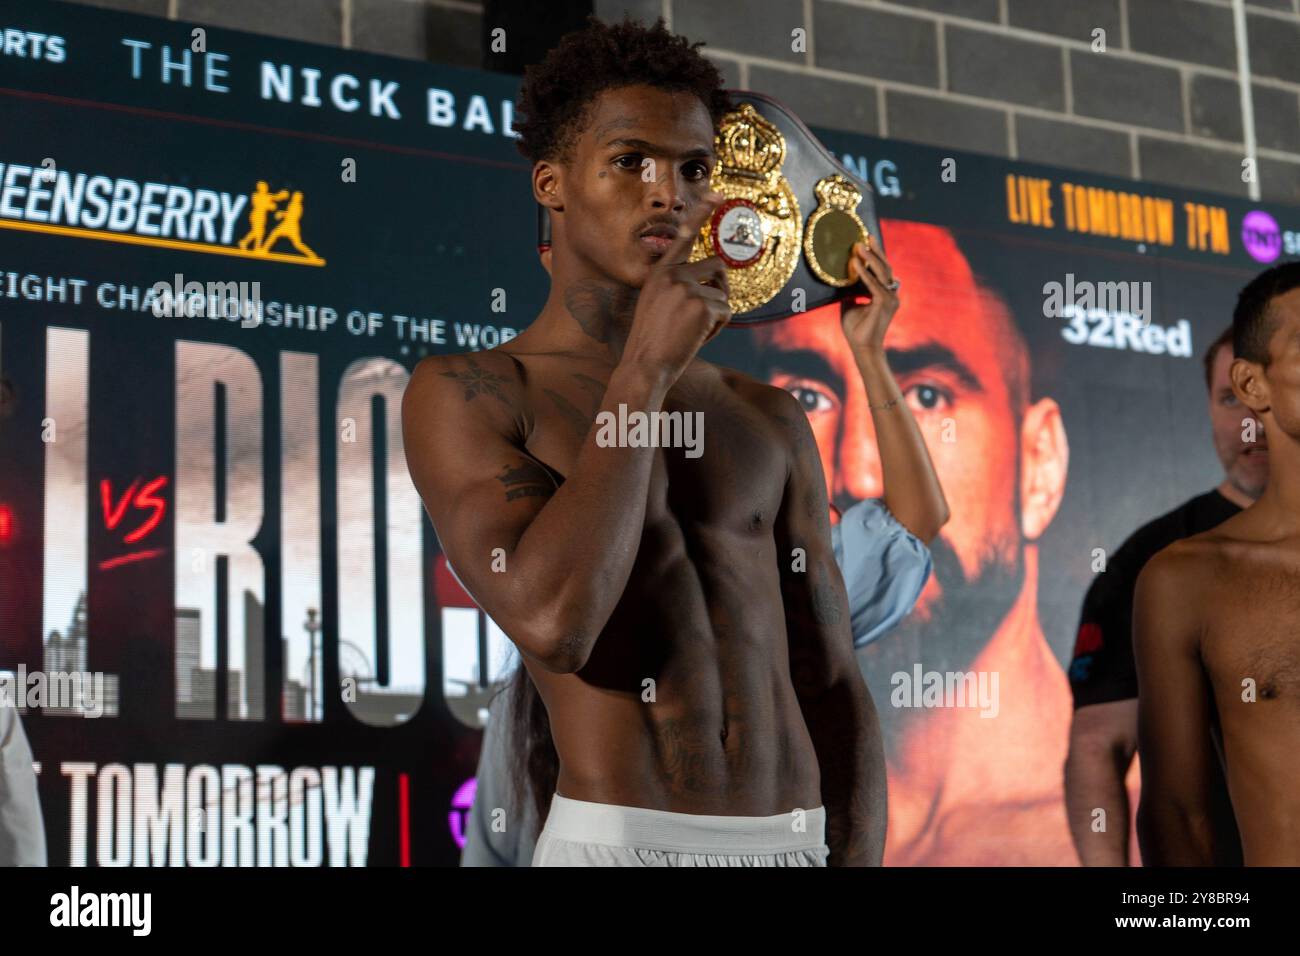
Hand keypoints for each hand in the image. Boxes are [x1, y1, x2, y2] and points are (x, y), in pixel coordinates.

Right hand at [621, 191, 731, 386]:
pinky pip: (726, 312)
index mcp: (659, 273)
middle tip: (701, 317)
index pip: (683, 237)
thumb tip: (715, 278)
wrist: (643, 366)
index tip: (717, 193)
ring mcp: (687, 288)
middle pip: (717, 268)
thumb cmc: (651, 343)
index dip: (701, 213)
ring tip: (691, 331)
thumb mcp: (657, 306)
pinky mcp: (703, 304)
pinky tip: (695, 339)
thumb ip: (679, 288)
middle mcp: (672, 274)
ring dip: (716, 314)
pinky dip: (717, 329)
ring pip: (723, 293)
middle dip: (719, 290)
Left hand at [841, 237, 899, 352]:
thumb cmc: (856, 329)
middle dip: (876, 251)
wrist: (862, 348)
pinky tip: (855, 264)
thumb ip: (850, 291)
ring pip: (882, 273)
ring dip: (870, 258)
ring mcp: (890, 299)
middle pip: (885, 267)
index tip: (867, 240)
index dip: (876, 255)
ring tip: (859, 247)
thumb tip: (842, 278)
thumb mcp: (850, 304)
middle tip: (866, 236)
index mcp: (885, 294)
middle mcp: (891, 294)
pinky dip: (865, 274)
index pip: (882, 270)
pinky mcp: (884, 304)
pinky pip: (874, 285)